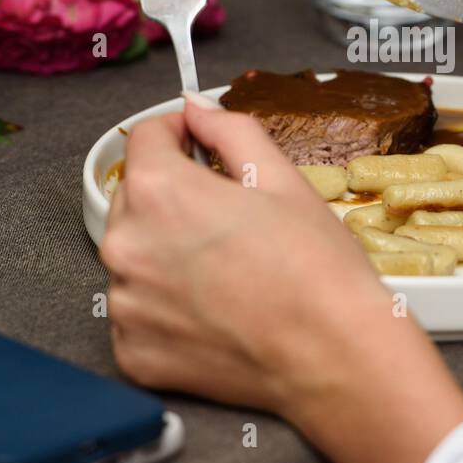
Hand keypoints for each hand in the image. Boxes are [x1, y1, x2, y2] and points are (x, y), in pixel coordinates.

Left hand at [98, 94, 462, 462]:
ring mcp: (127, 304)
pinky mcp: (134, 351)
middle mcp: (127, 245)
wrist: (335, 355)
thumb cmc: (316, 269)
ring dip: (169, 251)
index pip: (147, 137)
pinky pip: (140, 311)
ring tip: (229, 267)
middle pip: (137, 196)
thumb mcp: (281, 176)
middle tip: (232, 215)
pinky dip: (168, 306)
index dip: (180, 132)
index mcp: (160, 192)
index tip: (200, 142)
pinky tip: (216, 306)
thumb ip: (228, 129)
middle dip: (176, 194)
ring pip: (137, 254)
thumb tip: (197, 108)